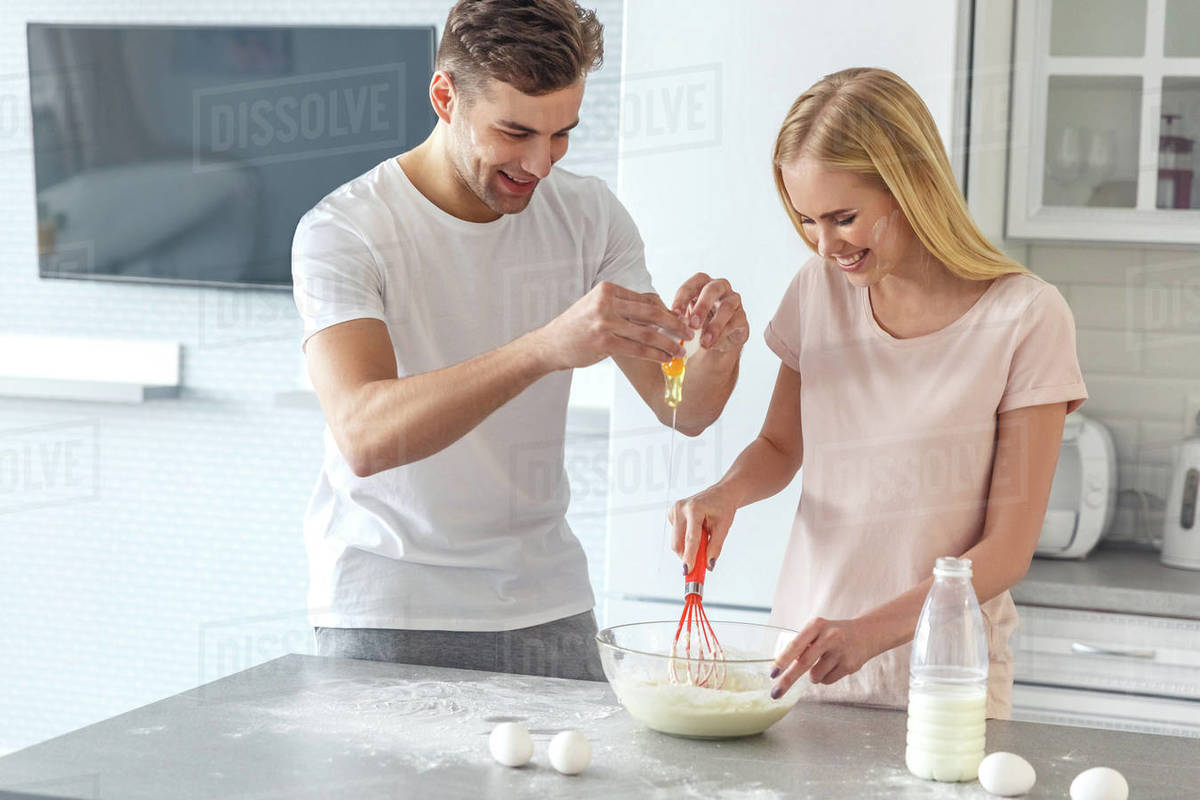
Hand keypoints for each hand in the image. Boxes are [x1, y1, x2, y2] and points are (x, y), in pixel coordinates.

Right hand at [534, 282, 691, 370]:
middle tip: (689, 332)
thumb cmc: (577, 327)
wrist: (551, 344)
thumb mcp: (598, 307)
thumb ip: (624, 307)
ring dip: (668, 343)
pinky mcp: (604, 342)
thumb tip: (658, 310)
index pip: (646, 299)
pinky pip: (638, 349)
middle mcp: (607, 302)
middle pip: (652, 312)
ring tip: (680, 350)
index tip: (680, 320)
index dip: (667, 311)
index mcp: (609, 290)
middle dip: (674, 324)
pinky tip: (665, 359)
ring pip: (647, 332)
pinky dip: (655, 354)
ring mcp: (605, 322)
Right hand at [667, 484, 737, 573]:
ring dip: (687, 547)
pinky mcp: (672, 514)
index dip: (689, 557)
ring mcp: (674, 510)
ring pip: (676, 541)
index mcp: (694, 509)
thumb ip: (715, 547)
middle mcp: (680, 508)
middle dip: (687, 556)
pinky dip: (684, 539)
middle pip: (678, 542)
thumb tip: (709, 565)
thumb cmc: (723, 508)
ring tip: (703, 539)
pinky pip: (675, 535)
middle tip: (699, 565)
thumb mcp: (723, 528)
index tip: (689, 570)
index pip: (690, 539)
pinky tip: (696, 530)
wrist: (721, 494)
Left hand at [670, 273, 748, 352]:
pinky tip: (713, 344)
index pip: (691, 285)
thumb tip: (669, 324)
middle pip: (712, 289)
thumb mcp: (685, 319)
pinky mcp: (742, 317)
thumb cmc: (698, 324)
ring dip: (715, 325)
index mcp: (701, 284)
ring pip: (727, 307)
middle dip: (702, 306)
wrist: (715, 340)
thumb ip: (679, 319)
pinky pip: (735, 322)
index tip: (674, 314)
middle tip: (693, 324)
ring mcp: (733, 301)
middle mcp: (719, 287)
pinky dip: (723, 334)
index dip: (682, 299)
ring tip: (704, 342)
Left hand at [769, 617, 878, 697]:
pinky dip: (825, 677)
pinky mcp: (849, 665)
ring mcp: (840, 652)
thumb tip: (783, 666)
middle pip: (804, 663)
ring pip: (815, 676)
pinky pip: (827, 681)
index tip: (773, 673)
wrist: (866, 633)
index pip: (796, 645)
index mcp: (816, 625)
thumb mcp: (817, 630)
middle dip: (788, 680)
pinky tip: (833, 666)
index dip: (783, 660)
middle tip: (775, 693)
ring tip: (822, 663)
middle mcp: (829, 637)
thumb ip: (803, 644)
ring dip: (813, 675)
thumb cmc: (834, 633)